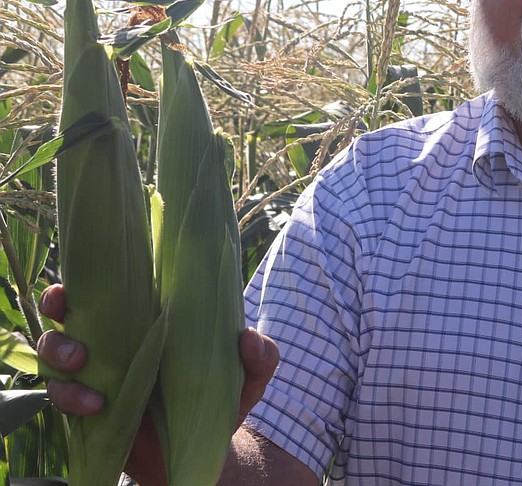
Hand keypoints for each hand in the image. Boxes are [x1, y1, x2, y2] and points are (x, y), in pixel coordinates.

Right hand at [36, 283, 279, 484]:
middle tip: (82, 351)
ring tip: (92, 389)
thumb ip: (260, 357)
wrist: (206, 446)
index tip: (71, 289)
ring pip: (54, 356)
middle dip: (58, 323)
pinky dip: (69, 399)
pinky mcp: (88, 405)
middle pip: (64, 316)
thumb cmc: (224, 397)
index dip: (79, 283)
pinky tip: (98, 408)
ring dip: (61, 366)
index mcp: (147, 317)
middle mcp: (115, 338)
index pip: (105, 287)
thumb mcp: (249, 377)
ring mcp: (98, 371)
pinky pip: (60, 396)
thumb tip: (248, 337)